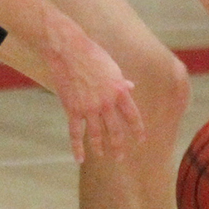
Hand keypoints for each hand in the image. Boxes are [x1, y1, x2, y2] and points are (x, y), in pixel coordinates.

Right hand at [42, 23, 145, 163]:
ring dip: (100, 148)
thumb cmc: (92, 54)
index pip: (132, 116)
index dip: (137, 130)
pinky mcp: (73, 109)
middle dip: (119, 146)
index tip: (140, 140)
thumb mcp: (112, 67)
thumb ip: (121, 81)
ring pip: (96, 135)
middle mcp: (107, 103)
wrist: (68, 50)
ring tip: (102, 156)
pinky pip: (76, 133)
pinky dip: (77, 148)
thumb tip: (131, 87)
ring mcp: (89, 108)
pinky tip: (80, 159)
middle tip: (120, 158)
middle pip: (116, 130)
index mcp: (119, 91)